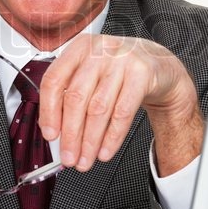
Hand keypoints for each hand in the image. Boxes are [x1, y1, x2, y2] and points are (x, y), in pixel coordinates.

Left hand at [38, 34, 203, 175]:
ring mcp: (121, 60)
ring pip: (99, 108)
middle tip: (68, 157)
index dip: (48, 111)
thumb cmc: (118, 72)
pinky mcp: (142, 74)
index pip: (54, 80)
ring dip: (90, 141)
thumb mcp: (92, 74)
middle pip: (76, 98)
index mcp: (78, 48)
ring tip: (85, 159)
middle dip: (70, 134)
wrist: (158, 65)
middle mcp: (98, 51)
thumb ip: (72, 98)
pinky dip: (112, 137)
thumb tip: (57, 135)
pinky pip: (123, 113)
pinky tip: (105, 151)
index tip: (50, 135)